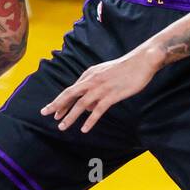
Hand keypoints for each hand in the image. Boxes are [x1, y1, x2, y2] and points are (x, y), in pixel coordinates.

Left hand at [40, 49, 159, 133]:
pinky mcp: (112, 95)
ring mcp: (102, 87)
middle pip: (70, 94)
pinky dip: (90, 120)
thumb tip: (87, 107)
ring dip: (70, 116)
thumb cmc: (125, 69)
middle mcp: (93, 80)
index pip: (71, 90)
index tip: (52, 111)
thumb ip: (94, 89)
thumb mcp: (105, 75)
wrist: (142, 60)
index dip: (60, 101)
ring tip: (62, 127)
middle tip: (46, 115)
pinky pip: (98, 110)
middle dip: (57, 105)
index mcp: (90, 74)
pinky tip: (85, 129)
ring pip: (81, 104)